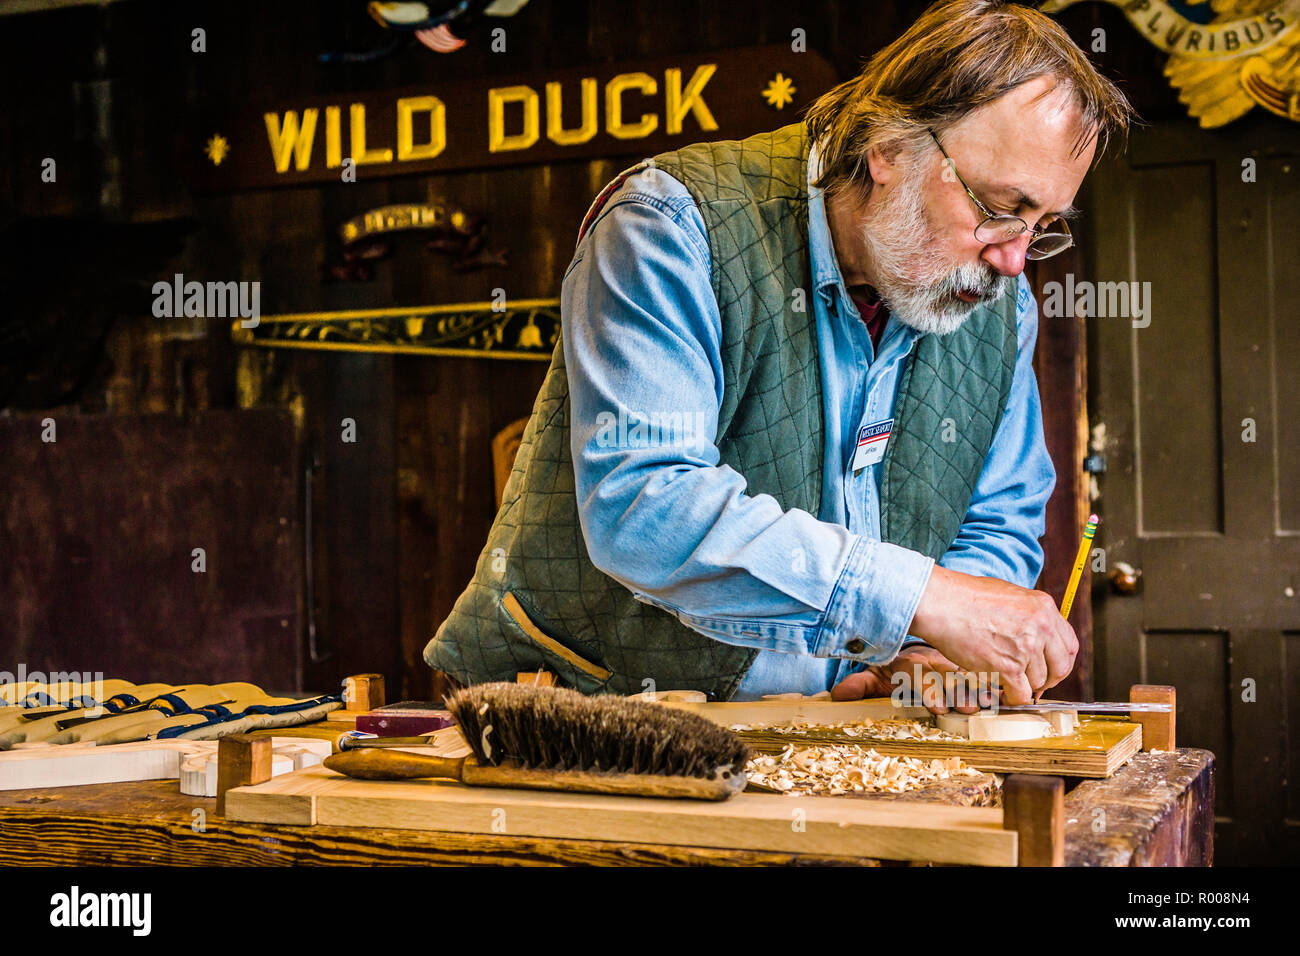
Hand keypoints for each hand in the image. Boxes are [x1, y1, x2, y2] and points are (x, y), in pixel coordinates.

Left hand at [829, 645, 993, 713]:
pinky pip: (984, 668)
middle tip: (971, 707)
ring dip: (981, 687)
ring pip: (969, 671)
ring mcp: (953, 661)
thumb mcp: (876, 677)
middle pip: (948, 673)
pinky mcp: (969, 663)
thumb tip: (839, 694)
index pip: (918, 673)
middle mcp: (934, 660)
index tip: (939, 707)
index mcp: (910, 663)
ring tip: (992, 701)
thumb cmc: (896, 670)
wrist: (913, 652)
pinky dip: (996, 678)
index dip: (929, 690)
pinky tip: (1008, 690)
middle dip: (959, 690)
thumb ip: (861, 686)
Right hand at [907, 565, 1078, 705]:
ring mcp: (1026, 647)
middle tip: (1033, 683)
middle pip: (1061, 667)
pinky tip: (1001, 692)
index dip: (1060, 662)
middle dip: (1049, 680)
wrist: (942, 602)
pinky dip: (1012, 698)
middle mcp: (1041, 626)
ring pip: (1038, 682)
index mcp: (1043, 607)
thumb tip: (1038, 638)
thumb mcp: (1010, 596)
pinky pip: (1020, 694)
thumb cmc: (965, 596)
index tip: (1050, 669)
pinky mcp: (1007, 666)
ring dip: (1023, 686)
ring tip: (1006, 681)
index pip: (1069, 644)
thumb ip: (1030, 616)